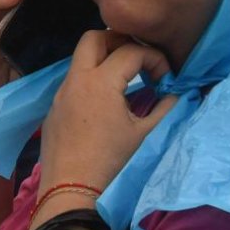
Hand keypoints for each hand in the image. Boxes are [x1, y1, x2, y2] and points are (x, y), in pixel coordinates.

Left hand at [36, 31, 176, 202]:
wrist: (71, 191)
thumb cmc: (112, 163)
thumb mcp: (145, 134)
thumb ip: (165, 108)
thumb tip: (176, 94)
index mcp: (100, 81)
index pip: (132, 50)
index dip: (155, 59)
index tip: (166, 80)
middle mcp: (76, 80)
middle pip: (94, 38)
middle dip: (120, 41)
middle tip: (139, 60)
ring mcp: (60, 93)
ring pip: (80, 59)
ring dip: (103, 60)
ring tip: (126, 80)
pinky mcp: (53, 109)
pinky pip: (72, 82)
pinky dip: (90, 81)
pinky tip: (105, 103)